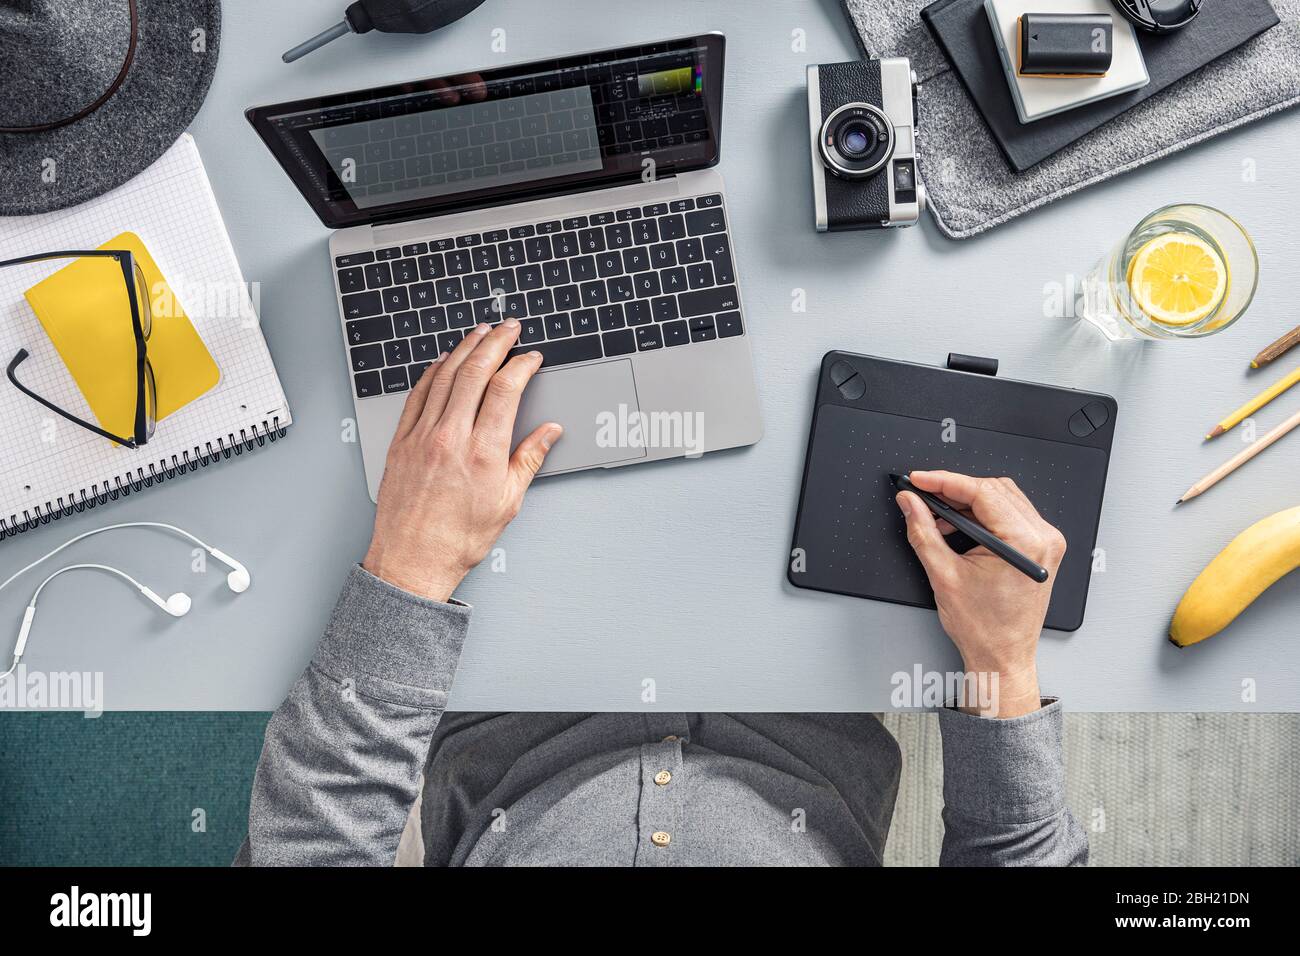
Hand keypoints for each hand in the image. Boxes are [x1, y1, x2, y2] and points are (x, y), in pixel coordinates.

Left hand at [363, 321, 561, 601]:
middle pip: (474, 371)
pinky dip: (432, 371)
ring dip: (464, 348)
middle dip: (495, 342)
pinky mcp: (401, 441)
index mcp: (482, 451)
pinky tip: (442, 361)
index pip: (506, 389)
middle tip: (509, 328)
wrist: (413, 560)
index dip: (522, 365)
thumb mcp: (508, 502)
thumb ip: (529, 458)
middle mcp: (450, 437)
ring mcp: (421, 436)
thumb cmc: (459, 538)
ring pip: (443, 375)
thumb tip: (549, 432)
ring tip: (480, 333)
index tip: (531, 357)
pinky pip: (417, 394)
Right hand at [895, 471, 1066, 717]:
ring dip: (968, 501)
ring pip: (1002, 498)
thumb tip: (910, 502)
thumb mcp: (943, 575)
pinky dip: (983, 514)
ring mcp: (1045, 542)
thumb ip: (924, 531)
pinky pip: (1010, 514)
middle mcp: (1042, 538)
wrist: (1003, 656)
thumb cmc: (983, 628)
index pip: (981, 492)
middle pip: (994, 489)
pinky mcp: (1040, 547)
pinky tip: (960, 525)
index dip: (944, 481)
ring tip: (938, 516)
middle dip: (955, 489)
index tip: (919, 480)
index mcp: (1023, 543)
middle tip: (923, 496)